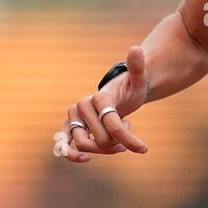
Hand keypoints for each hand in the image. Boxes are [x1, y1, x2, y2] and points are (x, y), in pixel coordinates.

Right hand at [57, 45, 149, 163]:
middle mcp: (81, 106)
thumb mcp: (139, 80)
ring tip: (118, 143)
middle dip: (117, 143)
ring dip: (104, 150)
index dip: (129, 139)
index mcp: (99, 96)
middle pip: (100, 139)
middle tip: (127, 133)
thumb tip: (136, 48)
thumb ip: (138, 67)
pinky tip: (84, 159)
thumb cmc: (131, 87)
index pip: (113, 125)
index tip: (144, 149)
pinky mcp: (68, 127)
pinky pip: (63, 145)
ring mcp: (73, 117)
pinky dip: (70, 154)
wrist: (119, 92)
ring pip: (84, 145)